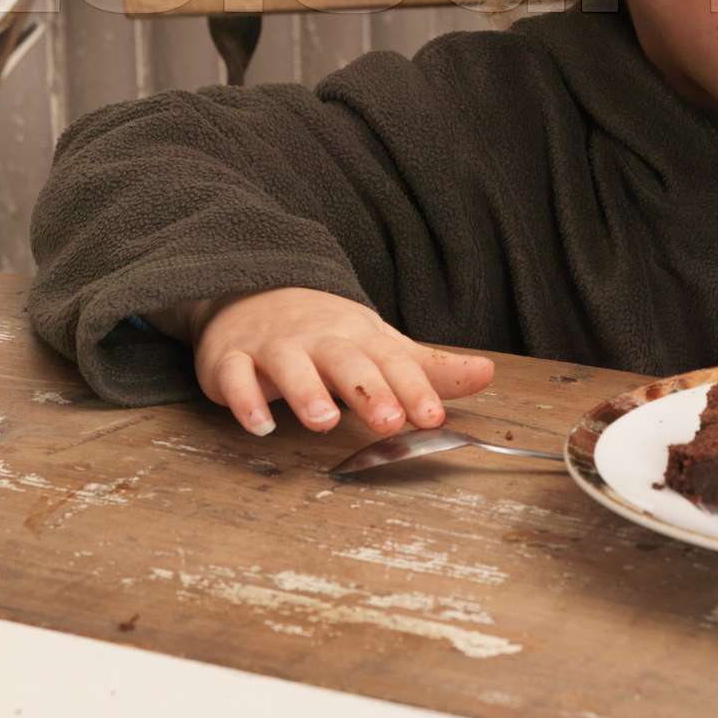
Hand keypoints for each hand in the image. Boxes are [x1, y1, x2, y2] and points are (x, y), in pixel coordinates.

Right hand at [189, 286, 494, 438]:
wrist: (255, 293)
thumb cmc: (329, 334)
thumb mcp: (381, 346)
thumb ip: (430, 368)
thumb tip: (487, 374)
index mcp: (360, 337)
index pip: (392, 362)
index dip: (414, 389)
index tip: (434, 417)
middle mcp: (320, 339)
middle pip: (346, 360)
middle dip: (368, 390)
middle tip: (389, 421)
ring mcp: (273, 346)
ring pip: (289, 364)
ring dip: (307, 392)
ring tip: (325, 420)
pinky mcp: (230, 359)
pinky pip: (234, 376)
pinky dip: (244, 399)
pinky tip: (259, 424)